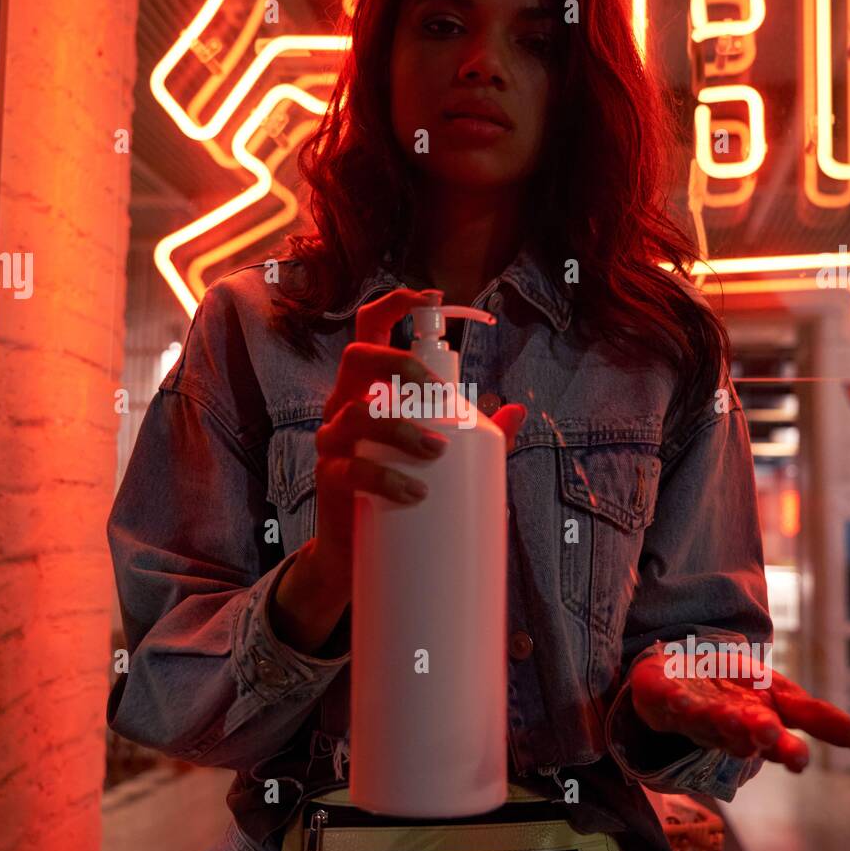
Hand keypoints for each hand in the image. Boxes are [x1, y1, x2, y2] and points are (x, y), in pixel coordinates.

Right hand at [311, 288, 525, 599]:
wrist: (358, 552)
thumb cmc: (401, 489)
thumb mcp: (443, 456)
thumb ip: (480, 434)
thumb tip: (519, 410)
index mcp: (370, 387)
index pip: (372, 331)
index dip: (396, 305)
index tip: (430, 297)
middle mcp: (344, 404)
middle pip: (357, 358)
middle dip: (399, 365)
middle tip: (437, 394)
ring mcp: (332, 441)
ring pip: (354, 413)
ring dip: (400, 428)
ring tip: (436, 451)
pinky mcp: (330, 479)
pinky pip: (350, 470)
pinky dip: (386, 479)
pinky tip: (415, 492)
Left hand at [629, 652, 849, 772]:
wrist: (680, 672)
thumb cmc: (733, 690)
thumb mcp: (779, 695)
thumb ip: (814, 716)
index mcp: (756, 727)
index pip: (774, 743)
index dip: (785, 750)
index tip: (798, 758)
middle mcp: (724, 727)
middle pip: (739, 735)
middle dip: (753, 734)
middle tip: (767, 733)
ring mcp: (690, 714)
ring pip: (706, 722)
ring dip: (718, 721)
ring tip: (732, 717)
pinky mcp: (659, 697)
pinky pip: (664, 700)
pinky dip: (672, 700)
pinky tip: (679, 698)